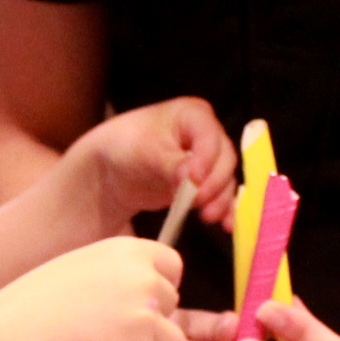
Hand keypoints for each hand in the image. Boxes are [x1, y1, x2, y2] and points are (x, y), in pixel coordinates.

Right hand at [0, 237, 185, 340]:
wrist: (16, 336)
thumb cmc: (36, 304)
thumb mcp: (80, 266)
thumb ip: (117, 272)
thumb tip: (147, 287)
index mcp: (128, 250)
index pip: (173, 265)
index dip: (158, 286)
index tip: (134, 302)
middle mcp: (144, 278)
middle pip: (173, 305)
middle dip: (152, 322)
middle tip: (109, 330)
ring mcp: (147, 316)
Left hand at [81, 98, 238, 233]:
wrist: (113, 170)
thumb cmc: (127, 148)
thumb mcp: (147, 153)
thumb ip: (172, 164)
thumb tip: (194, 180)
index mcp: (194, 115)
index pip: (209, 136)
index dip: (206, 159)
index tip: (193, 180)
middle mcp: (207, 134)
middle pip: (224, 159)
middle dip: (214, 183)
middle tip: (198, 202)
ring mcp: (209, 159)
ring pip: (225, 179)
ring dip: (221, 199)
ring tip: (207, 217)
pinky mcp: (206, 182)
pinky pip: (222, 195)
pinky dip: (225, 209)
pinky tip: (226, 225)